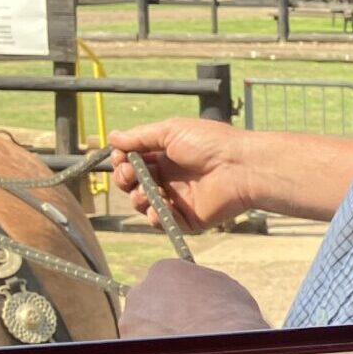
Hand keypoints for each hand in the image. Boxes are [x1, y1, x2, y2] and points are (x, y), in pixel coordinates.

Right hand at [107, 118, 250, 232]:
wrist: (239, 166)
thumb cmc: (209, 143)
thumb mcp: (171, 131)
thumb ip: (140, 137)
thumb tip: (113, 137)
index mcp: (166, 156)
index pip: (134, 162)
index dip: (122, 161)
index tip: (119, 158)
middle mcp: (170, 177)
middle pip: (135, 184)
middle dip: (124, 179)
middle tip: (129, 175)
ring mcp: (178, 199)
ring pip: (145, 204)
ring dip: (137, 198)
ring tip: (144, 192)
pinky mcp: (188, 218)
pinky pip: (163, 222)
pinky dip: (155, 217)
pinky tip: (156, 209)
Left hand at [120, 259, 268, 353]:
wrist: (221, 345)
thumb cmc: (231, 314)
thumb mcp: (223, 287)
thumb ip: (204, 289)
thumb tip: (203, 297)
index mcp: (163, 270)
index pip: (166, 283)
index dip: (182, 299)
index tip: (194, 312)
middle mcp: (139, 292)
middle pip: (149, 305)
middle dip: (165, 318)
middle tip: (189, 334)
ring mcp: (130, 323)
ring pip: (144, 333)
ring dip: (162, 342)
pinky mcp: (130, 353)